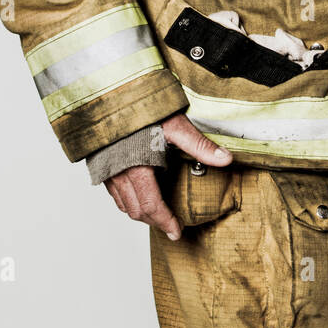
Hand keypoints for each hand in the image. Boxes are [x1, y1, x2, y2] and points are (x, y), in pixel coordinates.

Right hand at [103, 112, 231, 240]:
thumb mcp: (174, 125)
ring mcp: (107, 170)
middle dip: (155, 222)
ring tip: (158, 215)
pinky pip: (113, 193)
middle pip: (136, 210)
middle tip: (171, 227)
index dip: (165, 221)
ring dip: (140, 213)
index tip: (177, 231)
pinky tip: (140, 195)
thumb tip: (226, 159)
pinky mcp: (101, 164)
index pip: (151, 206)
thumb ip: (198, 145)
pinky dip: (127, 201)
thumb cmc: (141, 108)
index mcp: (137, 168)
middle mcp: (118, 174)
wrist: (109, 95)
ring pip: (123, 204)